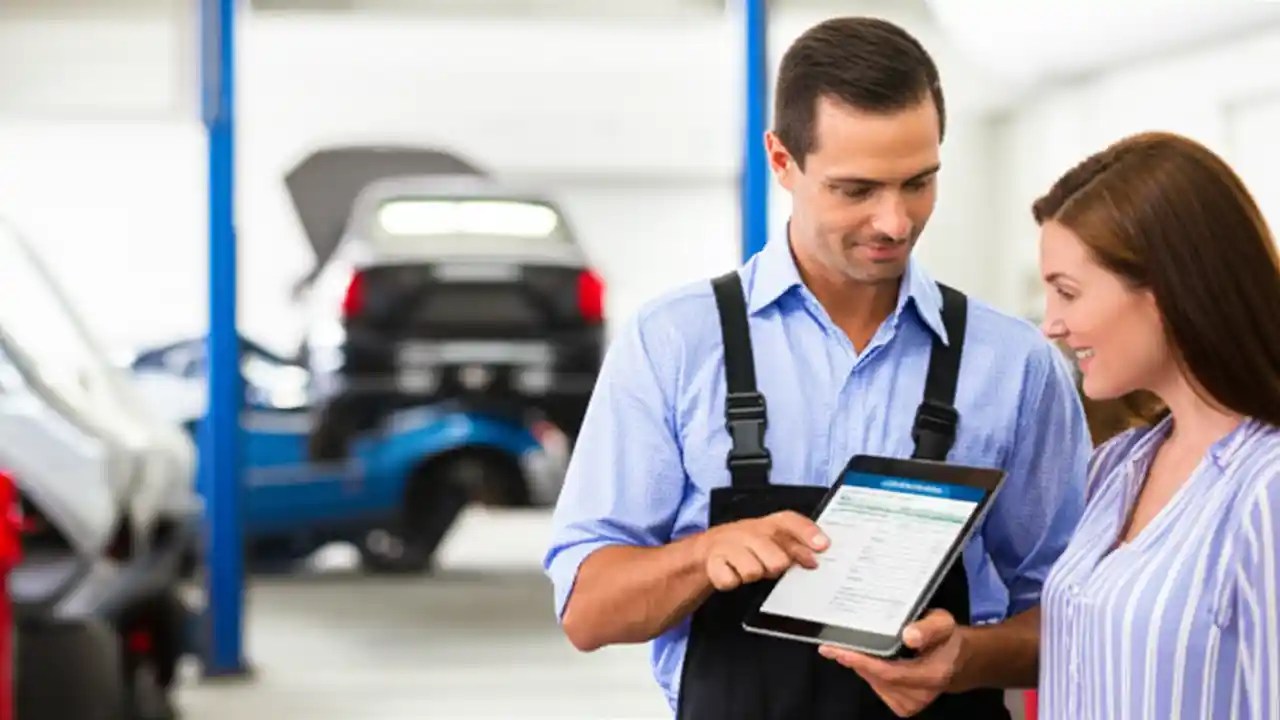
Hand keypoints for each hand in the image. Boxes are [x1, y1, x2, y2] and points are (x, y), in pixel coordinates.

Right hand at [699, 511, 827, 590]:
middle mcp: (749, 530)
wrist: (710, 547)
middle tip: (768, 565)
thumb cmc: (749, 546)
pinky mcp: (713, 561)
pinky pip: (730, 580)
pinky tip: (731, 572)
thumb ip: (797, 547)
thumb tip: (816, 555)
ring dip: (752, 575)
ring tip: (747, 568)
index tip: (823, 546)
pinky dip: (731, 581)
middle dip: (774, 567)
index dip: (808, 533)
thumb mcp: (773, 542)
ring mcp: (729, 544)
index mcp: (768, 524)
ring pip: (753, 572)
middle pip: (776, 559)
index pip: (790, 522)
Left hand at [818, 610, 964, 717]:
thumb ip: (928, 628)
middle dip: (854, 662)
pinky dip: (870, 673)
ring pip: (875, 684)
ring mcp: (912, 703)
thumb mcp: (942, 623)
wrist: (955, 659)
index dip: (862, 662)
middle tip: (834, 645)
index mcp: (932, 674)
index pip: (889, 672)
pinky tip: (872, 661)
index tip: (838, 651)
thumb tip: (910, 636)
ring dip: (862, 667)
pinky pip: (878, 688)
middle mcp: (921, 694)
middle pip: (877, 679)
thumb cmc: (946, 639)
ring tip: (856, 648)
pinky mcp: (904, 706)